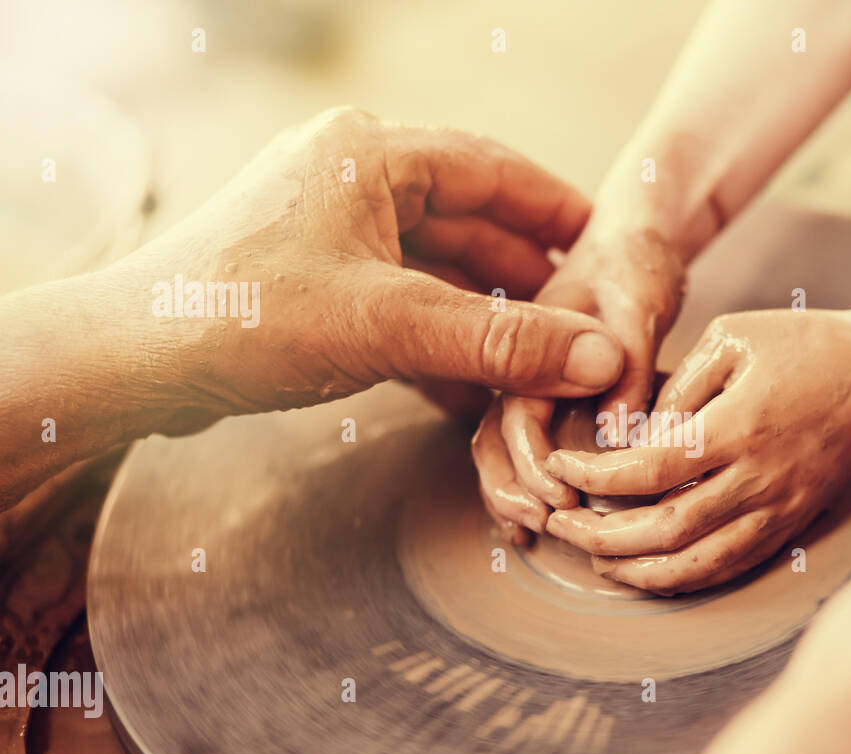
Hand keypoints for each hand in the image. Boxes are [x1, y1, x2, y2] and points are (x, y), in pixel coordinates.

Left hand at [105, 107, 624, 430]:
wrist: (132, 364)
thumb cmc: (244, 316)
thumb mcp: (390, 326)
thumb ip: (503, 344)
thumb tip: (605, 358)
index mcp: (370, 154)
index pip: (494, 170)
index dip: (558, 213)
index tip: (608, 249)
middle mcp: (352, 179)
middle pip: (470, 224)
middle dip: (527, 282)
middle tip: (583, 326)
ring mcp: (332, 233)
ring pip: (437, 272)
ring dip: (486, 322)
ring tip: (541, 368)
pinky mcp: (315, 284)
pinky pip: (402, 305)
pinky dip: (440, 344)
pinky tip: (475, 391)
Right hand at [472, 227, 684, 541]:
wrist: (633, 233)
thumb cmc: (636, 258)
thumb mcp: (639, 300)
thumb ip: (628, 361)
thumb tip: (619, 433)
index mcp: (528, 341)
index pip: (517, 414)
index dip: (533, 462)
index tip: (561, 496)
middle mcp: (517, 366)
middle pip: (494, 439)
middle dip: (511, 489)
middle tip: (544, 526)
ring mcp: (526, 381)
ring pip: (502, 446)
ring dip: (513, 491)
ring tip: (533, 535)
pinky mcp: (545, 393)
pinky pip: (526, 443)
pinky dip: (528, 480)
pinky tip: (545, 514)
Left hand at [543, 308, 850, 592]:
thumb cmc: (803, 345)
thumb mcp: (731, 337)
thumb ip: (677, 389)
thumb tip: (634, 441)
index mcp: (738, 427)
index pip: (648, 470)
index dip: (594, 478)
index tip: (560, 467)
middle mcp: (758, 480)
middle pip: (664, 530)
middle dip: (600, 537)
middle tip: (559, 526)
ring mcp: (777, 511)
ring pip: (696, 564)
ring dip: (637, 572)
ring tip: (594, 561)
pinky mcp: (788, 526)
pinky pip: (729, 568)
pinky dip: (682, 579)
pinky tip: (648, 573)